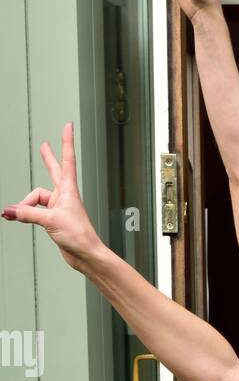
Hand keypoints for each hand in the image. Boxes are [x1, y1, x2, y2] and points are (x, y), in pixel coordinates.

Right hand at [2, 123, 102, 270]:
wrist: (86, 255)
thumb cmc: (79, 236)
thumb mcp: (50, 221)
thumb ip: (27, 214)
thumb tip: (10, 211)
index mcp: (69, 190)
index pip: (67, 160)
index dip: (66, 142)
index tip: (68, 126)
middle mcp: (64, 196)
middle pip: (54, 172)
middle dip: (48, 159)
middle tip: (44, 146)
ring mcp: (59, 208)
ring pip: (36, 199)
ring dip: (24, 205)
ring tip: (14, 213)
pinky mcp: (55, 220)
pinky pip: (35, 211)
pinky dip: (25, 213)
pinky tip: (16, 216)